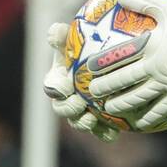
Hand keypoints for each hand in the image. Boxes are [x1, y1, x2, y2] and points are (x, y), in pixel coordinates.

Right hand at [43, 21, 122, 141]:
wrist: (108, 58)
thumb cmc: (87, 45)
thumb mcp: (74, 37)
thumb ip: (62, 35)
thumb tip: (54, 32)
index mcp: (58, 80)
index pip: (52, 87)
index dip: (56, 89)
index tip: (66, 86)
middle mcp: (67, 99)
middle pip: (62, 109)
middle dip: (69, 109)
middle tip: (79, 103)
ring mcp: (82, 112)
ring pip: (79, 123)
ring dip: (84, 123)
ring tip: (93, 119)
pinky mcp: (100, 122)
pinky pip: (100, 132)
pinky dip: (105, 134)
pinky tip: (114, 132)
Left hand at [87, 0, 166, 130]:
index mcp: (150, 47)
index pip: (120, 57)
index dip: (102, 63)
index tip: (87, 68)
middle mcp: (156, 68)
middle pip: (125, 81)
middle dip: (105, 88)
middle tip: (90, 93)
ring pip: (139, 98)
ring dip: (121, 104)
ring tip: (109, 110)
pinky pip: (162, 109)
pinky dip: (149, 117)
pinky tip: (139, 123)